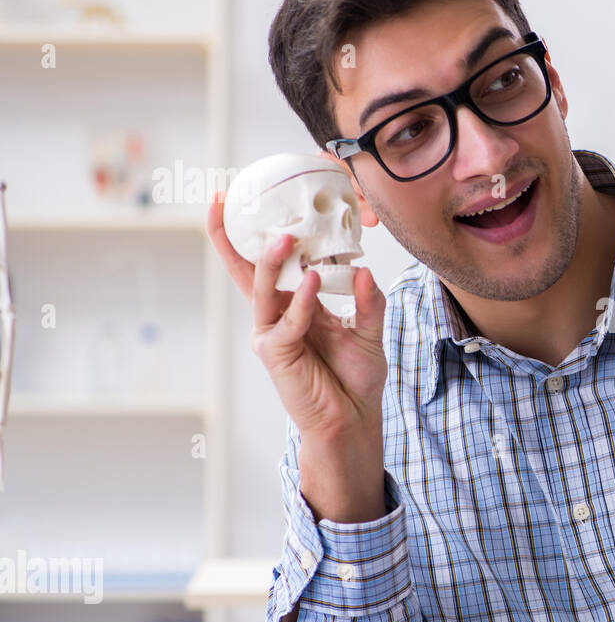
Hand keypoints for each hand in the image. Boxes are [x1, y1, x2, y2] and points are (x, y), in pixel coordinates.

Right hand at [205, 190, 387, 439]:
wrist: (353, 421)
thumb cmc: (356, 379)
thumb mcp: (370, 332)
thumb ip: (368, 301)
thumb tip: (363, 271)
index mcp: (296, 306)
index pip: (268, 266)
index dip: (250, 236)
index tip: (237, 200)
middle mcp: (278, 316)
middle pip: (249, 270)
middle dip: (240, 237)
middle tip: (240, 202)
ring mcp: (273, 334)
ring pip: (262, 290)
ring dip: (272, 262)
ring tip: (287, 237)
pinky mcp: (276, 354)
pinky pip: (288, 322)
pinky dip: (302, 302)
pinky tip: (313, 281)